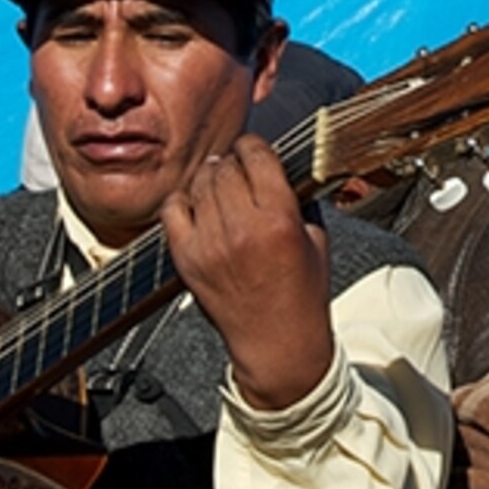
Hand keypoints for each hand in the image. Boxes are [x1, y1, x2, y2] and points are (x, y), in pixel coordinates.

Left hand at [163, 136, 334, 411]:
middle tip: (238, 169)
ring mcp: (210, 244)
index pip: (256, 155)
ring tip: (220, 186)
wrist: (277, 342)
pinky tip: (198, 206)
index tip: (255, 149)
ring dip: (210, 178)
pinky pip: (172, 210)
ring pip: (199, 184)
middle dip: (233, 162)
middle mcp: (241, 228)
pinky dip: (183, 201)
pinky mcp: (187, 259)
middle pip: (225, 167)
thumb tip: (279, 166)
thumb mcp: (316, 239)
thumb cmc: (302, 293)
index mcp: (279, 219)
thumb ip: (298, 200)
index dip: (254, 146)